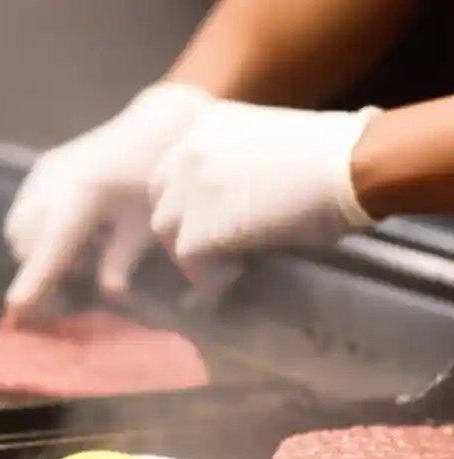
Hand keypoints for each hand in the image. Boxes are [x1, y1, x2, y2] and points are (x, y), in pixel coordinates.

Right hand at [2, 83, 212, 317]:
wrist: (154, 126)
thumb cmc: (155, 177)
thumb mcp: (144, 225)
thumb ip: (121, 261)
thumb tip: (108, 293)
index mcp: (84, 194)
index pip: (51, 246)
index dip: (34, 278)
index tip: (17, 308)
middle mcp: (53, 181)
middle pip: (27, 243)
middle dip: (41, 269)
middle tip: (72, 285)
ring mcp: (42, 173)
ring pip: (19, 229)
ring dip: (37, 251)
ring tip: (81, 250)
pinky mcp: (40, 169)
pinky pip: (23, 211)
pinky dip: (38, 231)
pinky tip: (74, 229)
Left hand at [150, 101, 379, 267]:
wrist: (353, 164)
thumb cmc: (334, 153)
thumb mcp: (268, 143)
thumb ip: (237, 165)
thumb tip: (231, 201)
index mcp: (203, 124)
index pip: (170, 173)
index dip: (189, 204)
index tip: (216, 222)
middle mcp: (185, 152)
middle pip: (163, 204)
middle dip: (186, 229)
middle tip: (221, 249)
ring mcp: (186, 191)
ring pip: (170, 234)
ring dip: (197, 255)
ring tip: (234, 263)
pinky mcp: (196, 230)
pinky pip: (189, 262)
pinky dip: (210, 275)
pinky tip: (239, 274)